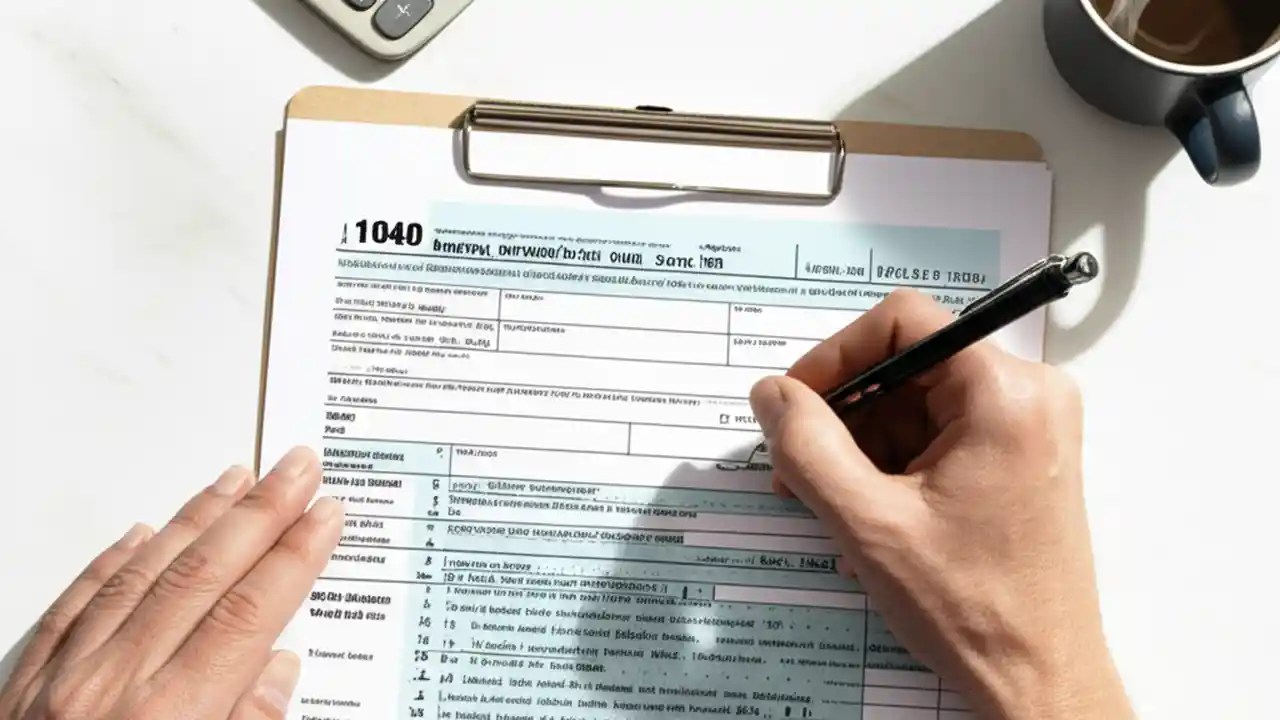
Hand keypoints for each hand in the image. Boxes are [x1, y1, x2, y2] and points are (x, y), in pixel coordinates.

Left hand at [0, 447, 342, 719]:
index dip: (294, 557)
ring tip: (233, 480)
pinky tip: (137, 534)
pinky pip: (73, 606)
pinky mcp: (22, 690)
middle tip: (296, 466)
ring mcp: (61, 684)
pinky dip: (111, 564)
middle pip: (202, 577)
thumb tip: (277, 668)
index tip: (326, 514)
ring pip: (140, 576)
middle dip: (259, 513)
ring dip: (194, 520)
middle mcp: (114, 690)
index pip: (248, 613)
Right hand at [750, 290, 1131, 719]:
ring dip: (863, 447)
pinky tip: (868, 514)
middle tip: (798, 469)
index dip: (835, 356)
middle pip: (908, 366)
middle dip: (844, 415)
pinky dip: (893, 466)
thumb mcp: (867, 523)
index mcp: (1005, 394)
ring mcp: (1029, 430)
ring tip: (831, 504)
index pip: (903, 322)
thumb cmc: (970, 609)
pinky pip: (939, 435)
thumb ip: (807, 446)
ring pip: (918, 404)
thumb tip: (770, 393)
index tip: (794, 404)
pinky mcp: (1020, 461)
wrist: (1039, 682)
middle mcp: (1029, 396)